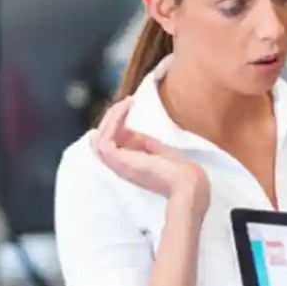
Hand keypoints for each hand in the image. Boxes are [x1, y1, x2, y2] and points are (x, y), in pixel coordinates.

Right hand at [91, 97, 209, 218]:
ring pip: (98, 139)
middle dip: (110, 118)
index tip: (129, 107)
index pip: (109, 143)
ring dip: (111, 117)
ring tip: (126, 103)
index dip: (115, 125)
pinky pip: (105, 139)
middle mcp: (119, 166)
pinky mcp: (118, 161)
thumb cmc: (179, 169)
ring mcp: (117, 165)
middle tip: (126, 102)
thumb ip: (142, 142)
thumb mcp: (156, 150)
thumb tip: (128, 128)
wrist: (187, 183)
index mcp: (128, 165)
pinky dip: (113, 121)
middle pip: (99, 141)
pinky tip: (126, 109)